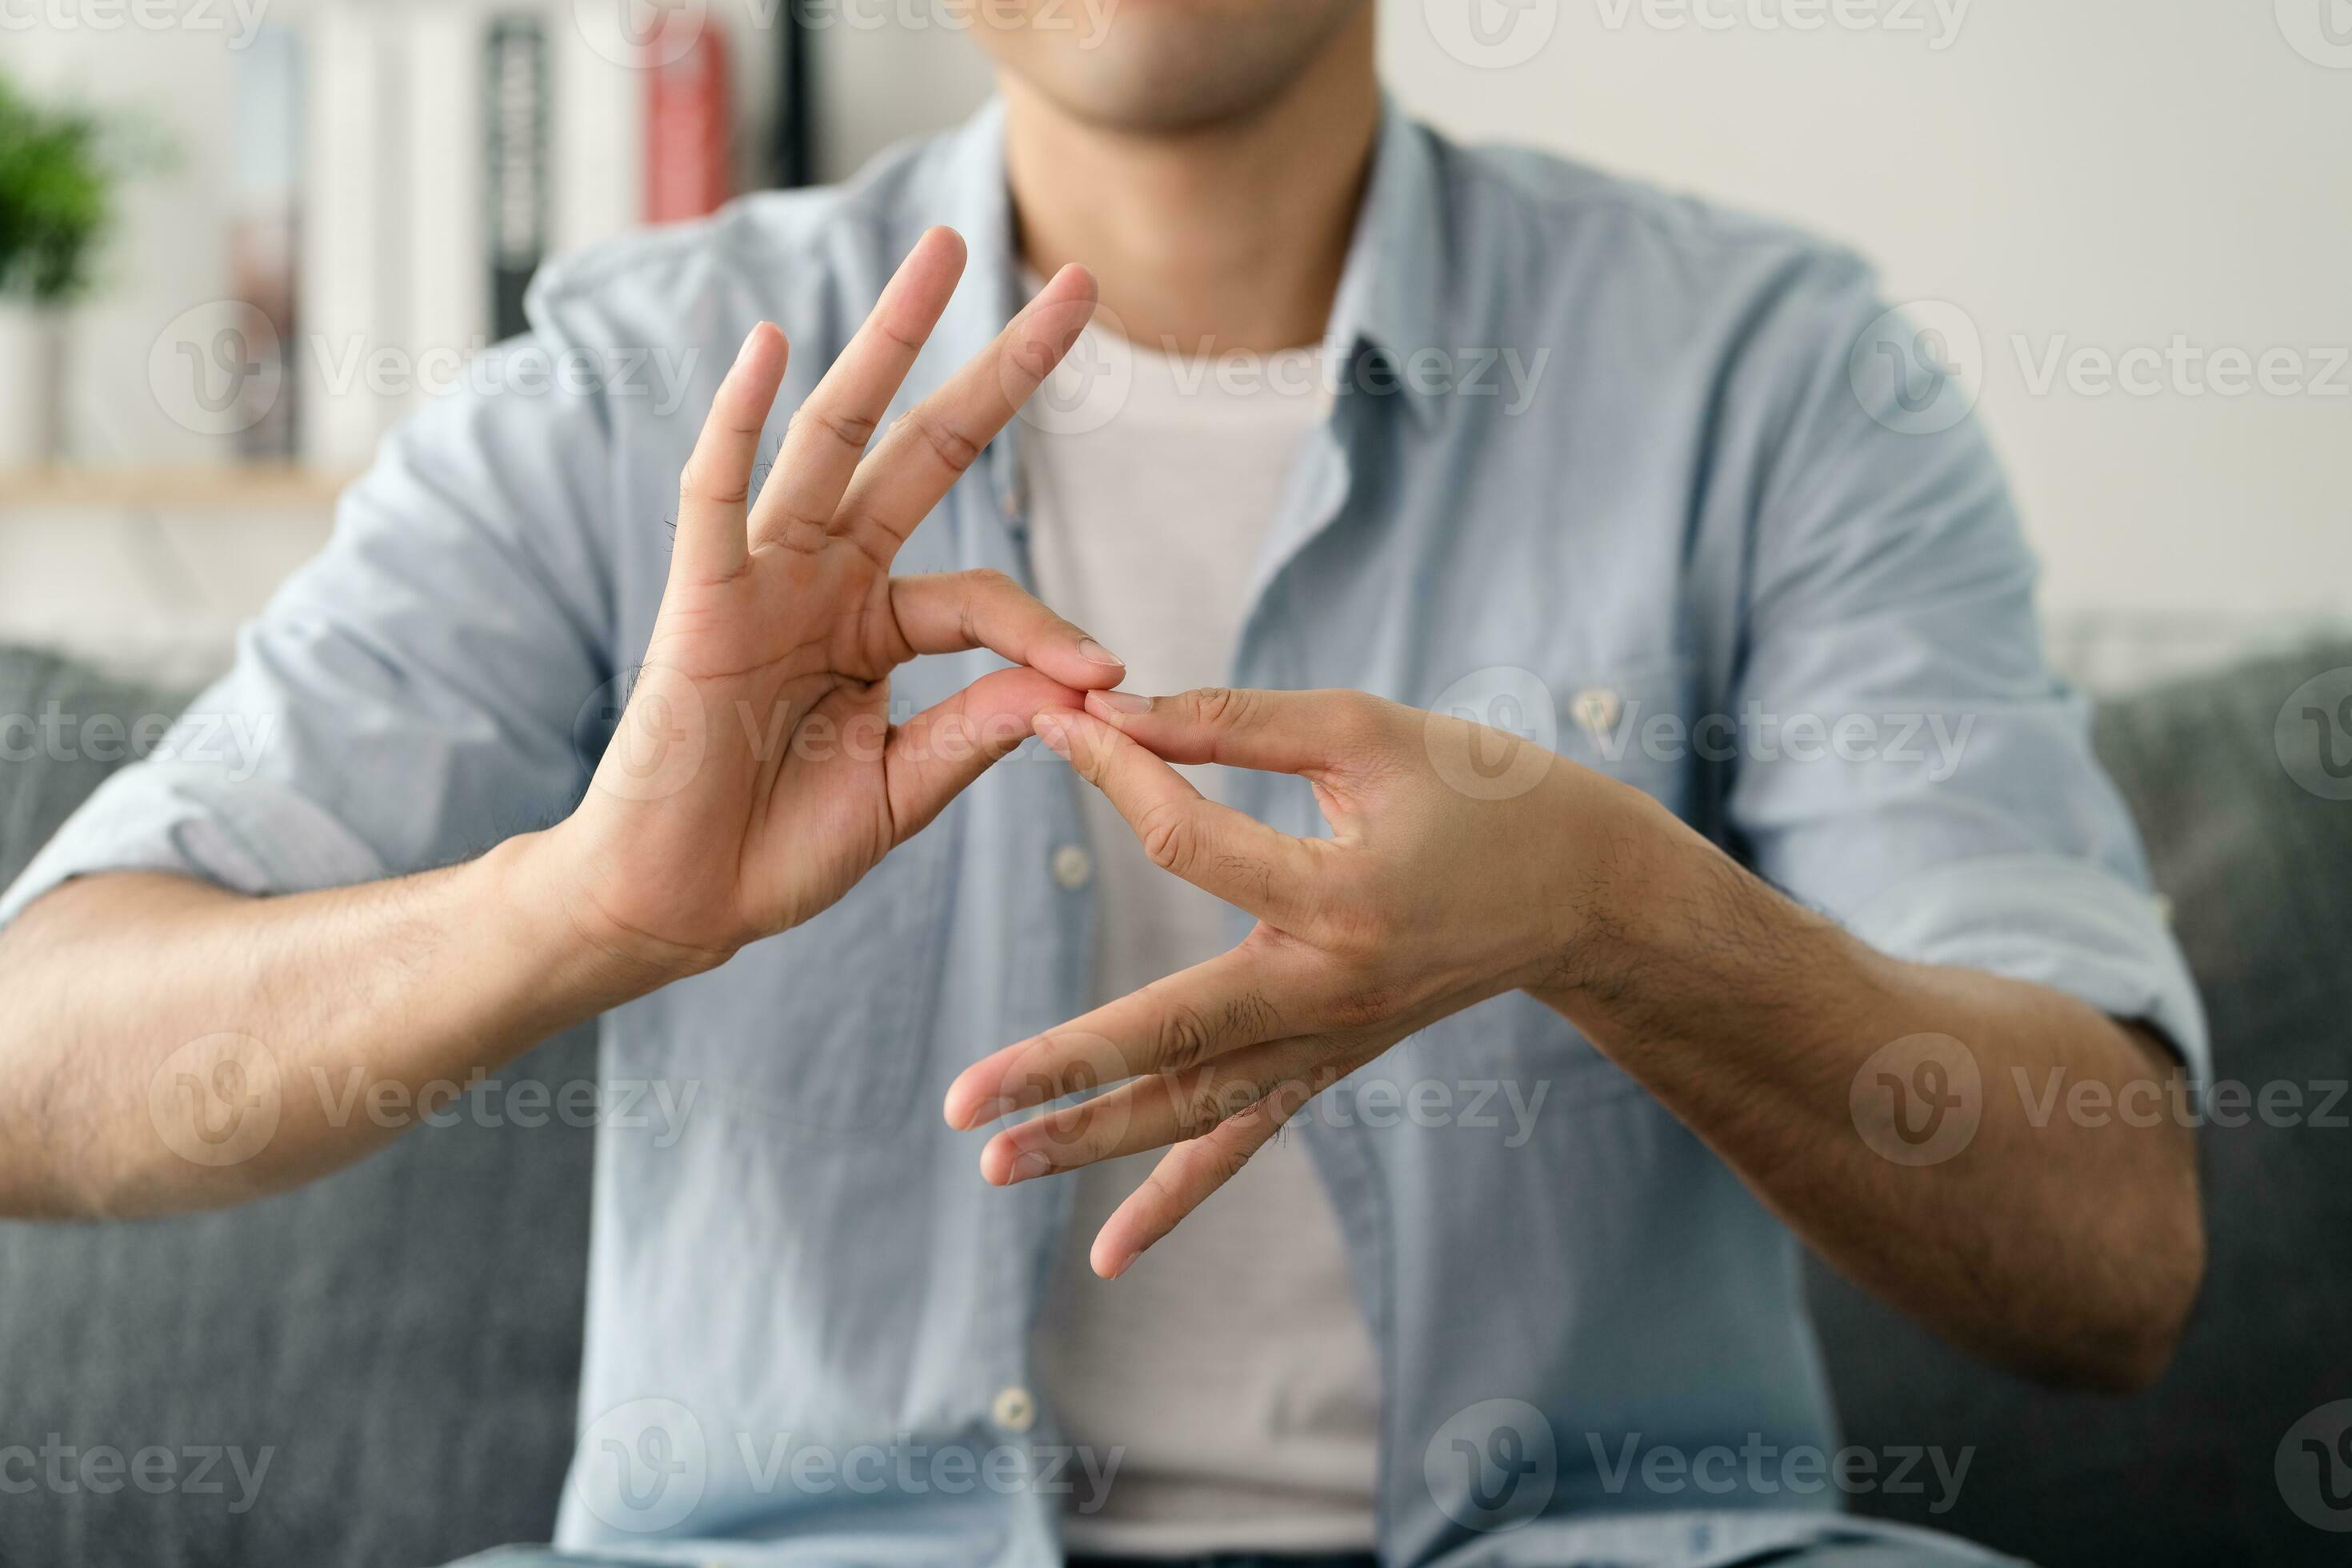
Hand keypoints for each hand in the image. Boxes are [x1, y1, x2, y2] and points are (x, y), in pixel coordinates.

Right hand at [547, 229, 1121, 975]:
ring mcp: (763, 577)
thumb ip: (981, 728)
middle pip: (924, 449)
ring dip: (888, 343)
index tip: (1109, 680)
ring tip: (943, 257)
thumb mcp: (906, 787)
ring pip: (833, 438)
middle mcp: (826, 579)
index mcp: (876, 626)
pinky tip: (773, 346)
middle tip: (1075, 284)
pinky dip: (738, 419)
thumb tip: (1082, 686)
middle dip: (997, 369)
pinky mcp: (698, 600)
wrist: (677, 903)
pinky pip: (715, 496)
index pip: (982, 597)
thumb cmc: (778, 846)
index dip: (1049, 631)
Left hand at [943, 686, 1638, 1276]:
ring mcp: (1330, 1044)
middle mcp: (1332, 992)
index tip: (1055, 725)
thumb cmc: (1481, 792)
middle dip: (1064, 1069)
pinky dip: (1175, 1199)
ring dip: (1091, 1143)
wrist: (1584, 893)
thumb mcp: (1369, 733)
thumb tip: (1112, 707)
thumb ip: (1235, 723)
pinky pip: (1243, 1141)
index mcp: (1342, 895)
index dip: (1116, 774)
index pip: (1190, 842)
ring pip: (1195, 1109)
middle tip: (962, 1106)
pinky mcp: (1329, 1066)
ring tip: (993, 1169)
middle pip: (1173, 1035)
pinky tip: (1109, 1258)